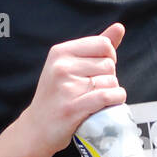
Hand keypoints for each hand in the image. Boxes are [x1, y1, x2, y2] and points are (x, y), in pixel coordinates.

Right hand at [23, 22, 125, 156]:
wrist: (36, 128)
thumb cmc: (56, 96)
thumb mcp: (69, 65)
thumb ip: (96, 47)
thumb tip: (119, 27)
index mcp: (60, 52)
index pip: (103, 44)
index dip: (109, 57)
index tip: (100, 69)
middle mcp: (62, 67)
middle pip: (109, 64)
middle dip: (108, 77)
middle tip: (93, 89)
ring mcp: (66, 88)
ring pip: (111, 81)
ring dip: (112, 91)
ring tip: (96, 99)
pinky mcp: (73, 108)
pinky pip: (108, 97)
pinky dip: (116, 100)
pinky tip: (111, 103)